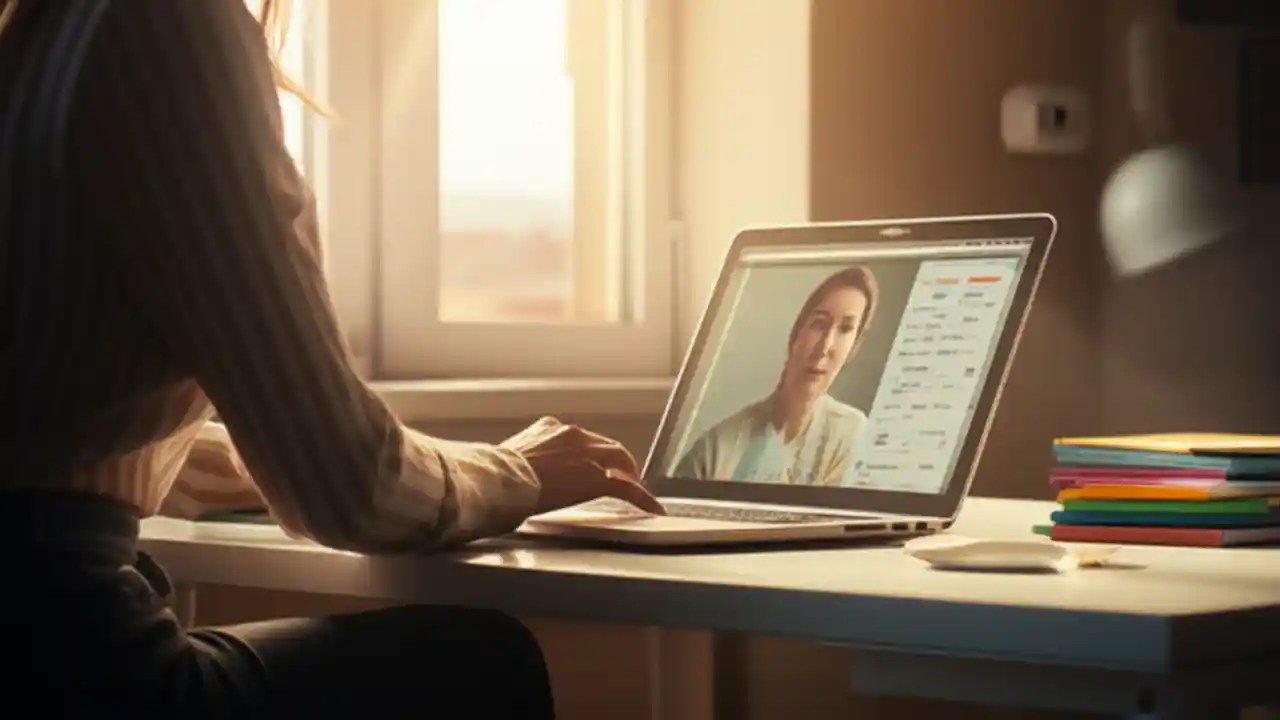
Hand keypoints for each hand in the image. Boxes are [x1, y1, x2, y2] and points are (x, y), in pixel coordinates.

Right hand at [500, 416, 664, 514]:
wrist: (498, 482)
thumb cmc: (493, 478)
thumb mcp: (506, 462)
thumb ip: (518, 466)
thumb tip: (507, 483)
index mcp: (548, 429)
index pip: (578, 439)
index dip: (588, 453)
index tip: (587, 463)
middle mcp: (572, 435)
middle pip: (605, 447)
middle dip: (615, 463)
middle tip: (620, 478)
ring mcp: (587, 455)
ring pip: (620, 462)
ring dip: (629, 477)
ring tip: (636, 491)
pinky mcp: (597, 479)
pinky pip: (628, 489)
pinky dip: (643, 499)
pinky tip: (652, 509)